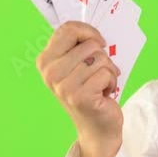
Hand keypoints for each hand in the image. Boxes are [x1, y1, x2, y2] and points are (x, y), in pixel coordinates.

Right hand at [36, 21, 123, 156]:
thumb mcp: (77, 66)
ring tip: (99, 85)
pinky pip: (107, 73)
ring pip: (101, 58)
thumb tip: (94, 30)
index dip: (89, 32)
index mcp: (46, 60)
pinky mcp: (80, 96)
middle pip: (90, 43)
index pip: (68, 29)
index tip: (98, 42)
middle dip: (102, 57)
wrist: (96, 127)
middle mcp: (50, 73)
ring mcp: (64, 86)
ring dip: (108, 71)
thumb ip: (79, 46)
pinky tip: (103, 94)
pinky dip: (111, 82)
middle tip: (96, 74)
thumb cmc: (90, 91)